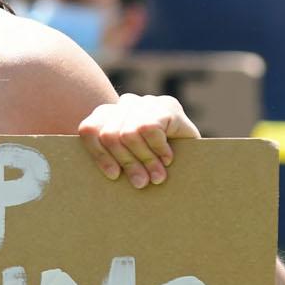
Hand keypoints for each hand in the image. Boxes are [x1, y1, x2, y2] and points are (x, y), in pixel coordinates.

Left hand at [78, 93, 200, 187]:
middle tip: (140, 183)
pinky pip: (150, 130)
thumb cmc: (152, 163)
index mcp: (108, 114)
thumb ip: (113, 161)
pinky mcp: (167, 105)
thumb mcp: (128, 161)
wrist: (194, 156)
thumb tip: (103, 178)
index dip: (99, 155)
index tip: (114, 176)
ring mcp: (146, 102)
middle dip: (126, 163)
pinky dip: (159, 149)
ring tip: (156, 177)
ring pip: (128, 134)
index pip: (90, 129)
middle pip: (110, 135)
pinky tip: (168, 160)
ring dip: (144, 160)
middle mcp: (125, 104)